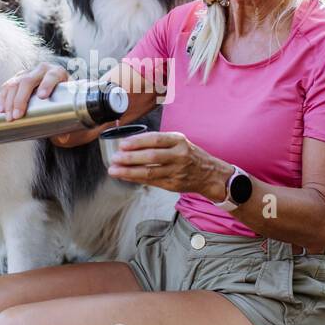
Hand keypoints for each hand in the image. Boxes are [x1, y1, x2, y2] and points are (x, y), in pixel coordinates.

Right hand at [0, 61, 68, 121]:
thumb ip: (70, 122)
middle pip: (28, 81)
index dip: (47, 84)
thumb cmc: (66, 100)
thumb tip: (64, 137)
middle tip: (17, 116)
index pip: (52, 76)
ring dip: (9, 101)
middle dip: (21, 99)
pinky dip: (3, 98)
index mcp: (58, 73)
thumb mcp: (71, 107)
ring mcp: (28, 73)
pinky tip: (1, 109)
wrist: (58, 91)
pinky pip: (7, 86)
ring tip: (9, 117)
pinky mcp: (17, 79)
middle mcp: (42, 70)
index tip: (42, 96)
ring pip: (15, 83)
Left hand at [105, 130, 229, 197]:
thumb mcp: (179, 141)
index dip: (138, 142)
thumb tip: (130, 144)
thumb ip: (158, 142)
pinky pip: (151, 182)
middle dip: (130, 158)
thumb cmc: (190, 155)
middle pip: (151, 157)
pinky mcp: (173, 185)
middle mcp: (179, 155)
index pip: (156, 139)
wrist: (209, 174)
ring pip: (149, 172)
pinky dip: (136, 179)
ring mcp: (176, 172)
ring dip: (129, 171)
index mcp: (179, 141)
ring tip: (114, 170)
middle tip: (115, 158)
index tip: (122, 144)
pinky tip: (125, 177)